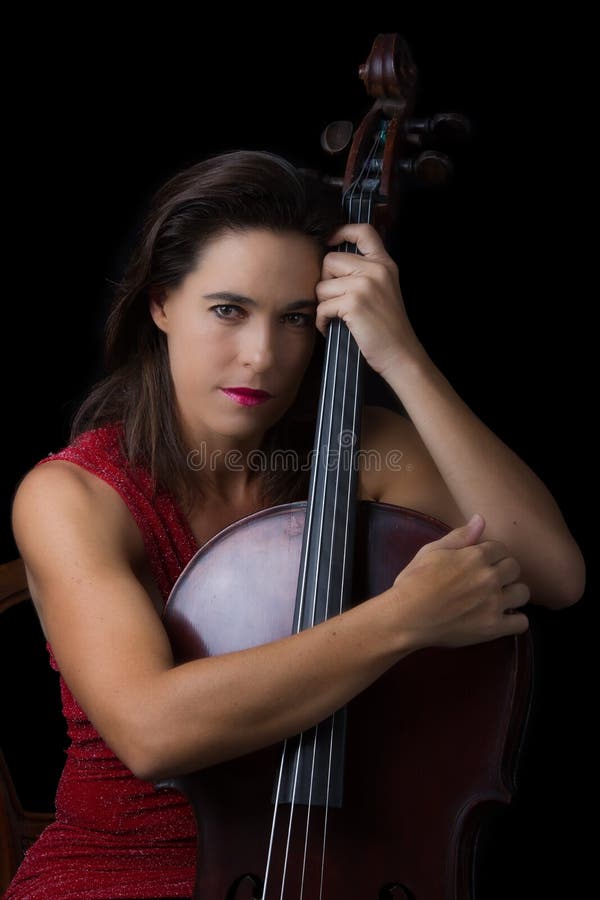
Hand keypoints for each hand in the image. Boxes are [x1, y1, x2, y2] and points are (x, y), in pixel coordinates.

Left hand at [316, 222, 424, 379]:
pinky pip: (322, 306)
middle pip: (330, 260)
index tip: (330, 241)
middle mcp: (376, 270)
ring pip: (322, 285)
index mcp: (384, 264)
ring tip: (336, 317)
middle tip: (335, 300)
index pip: (363, 231)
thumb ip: (366, 273)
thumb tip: (331, 264)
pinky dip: (322, 321)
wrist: (400, 354)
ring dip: (323, 304)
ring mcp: (365, 285)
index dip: (341, 231)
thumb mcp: (385, 290)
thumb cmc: (388, 328)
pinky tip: (331, 327)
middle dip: (326, 282)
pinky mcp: (353, 303)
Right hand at [386, 514, 529, 649]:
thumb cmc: (413, 582)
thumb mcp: (431, 551)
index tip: (482, 562)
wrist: (406, 617)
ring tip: (498, 597)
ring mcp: (494, 604)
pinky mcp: (493, 628)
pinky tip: (503, 617)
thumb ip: (460, 536)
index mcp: (475, 556)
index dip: (492, 554)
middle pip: (515, 568)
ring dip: (513, 593)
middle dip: (504, 571)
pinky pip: (521, 623)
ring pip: (523, 593)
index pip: (501, 548)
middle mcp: (489, 578)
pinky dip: (515, 620)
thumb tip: (481, 519)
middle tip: (489, 579)